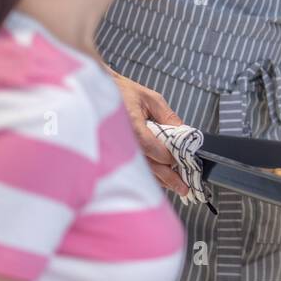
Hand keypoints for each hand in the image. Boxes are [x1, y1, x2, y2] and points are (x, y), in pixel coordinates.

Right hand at [110, 70, 188, 193]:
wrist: (96, 92)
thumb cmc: (121, 92)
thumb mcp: (149, 98)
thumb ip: (167, 115)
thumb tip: (182, 131)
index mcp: (131, 125)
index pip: (151, 147)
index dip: (166, 156)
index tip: (180, 160)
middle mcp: (122, 141)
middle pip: (148, 164)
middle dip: (168, 177)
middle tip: (184, 187)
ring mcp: (118, 148)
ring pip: (142, 169)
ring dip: (159, 180)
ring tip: (176, 188)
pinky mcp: (116, 152)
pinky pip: (134, 166)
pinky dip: (148, 174)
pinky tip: (160, 181)